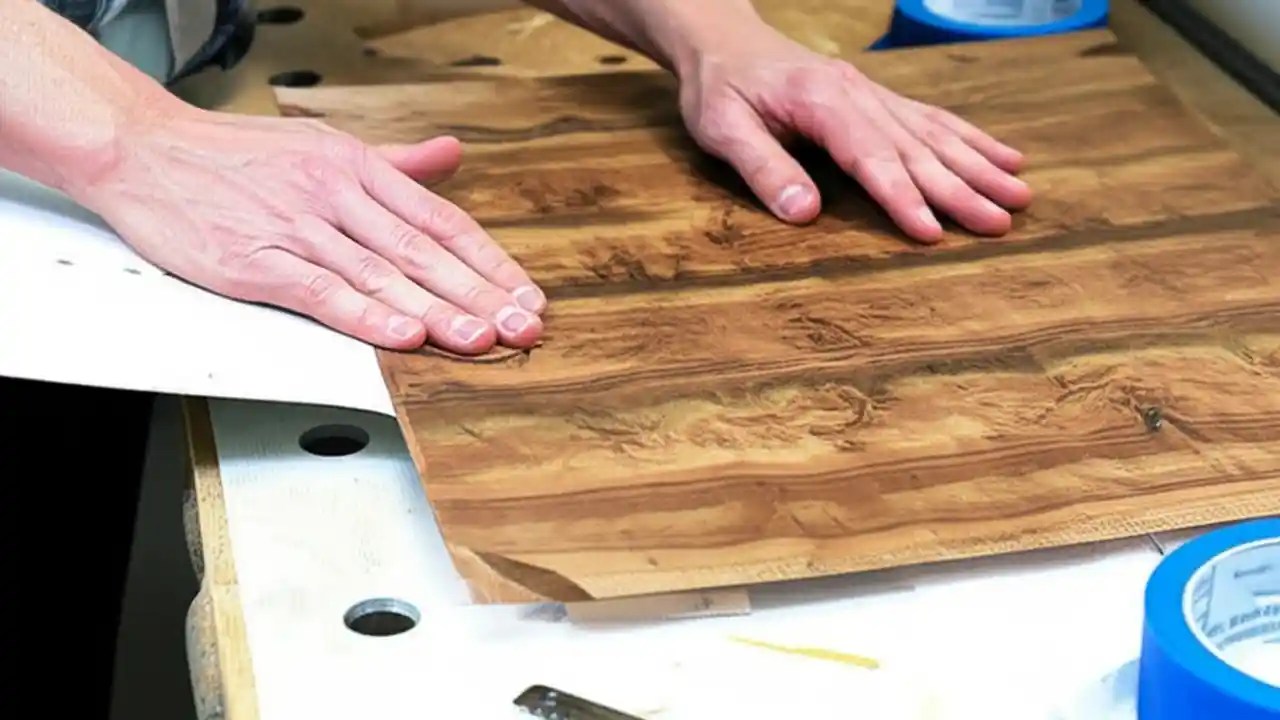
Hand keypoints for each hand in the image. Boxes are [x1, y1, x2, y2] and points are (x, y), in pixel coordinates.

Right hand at [81, 107, 545, 352]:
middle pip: (422, 251)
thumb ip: (396, 161)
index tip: (526, 294)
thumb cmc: (236, 153)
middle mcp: (335, 193)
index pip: (440, 220)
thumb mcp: (325, 143)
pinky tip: (405, 337)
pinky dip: (366, 317)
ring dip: (437, 312)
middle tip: (524, 326)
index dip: (489, 261)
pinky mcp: (256, 262)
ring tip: (482, 340)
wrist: (144, 149)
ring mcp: (296, 227)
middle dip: (480, 293)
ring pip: (381, 275)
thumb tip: (452, 155)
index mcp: (357, 166)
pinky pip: (322, 292)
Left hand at [675, 24, 1032, 241]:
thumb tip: (805, 214)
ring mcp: (873, 93)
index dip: (901, 195)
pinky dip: (971, 139)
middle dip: (960, 188)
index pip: (869, 156)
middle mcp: (858, 93)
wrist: (725, 41)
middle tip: (1000, 222)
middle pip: (915, 148)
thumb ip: (763, 168)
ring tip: (1020, 195)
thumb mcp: (723, 128)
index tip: (932, 231)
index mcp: (821, 101)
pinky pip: (932, 118)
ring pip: (934, 132)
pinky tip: (1004, 156)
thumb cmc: (718, 89)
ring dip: (978, 166)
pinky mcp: (878, 97)